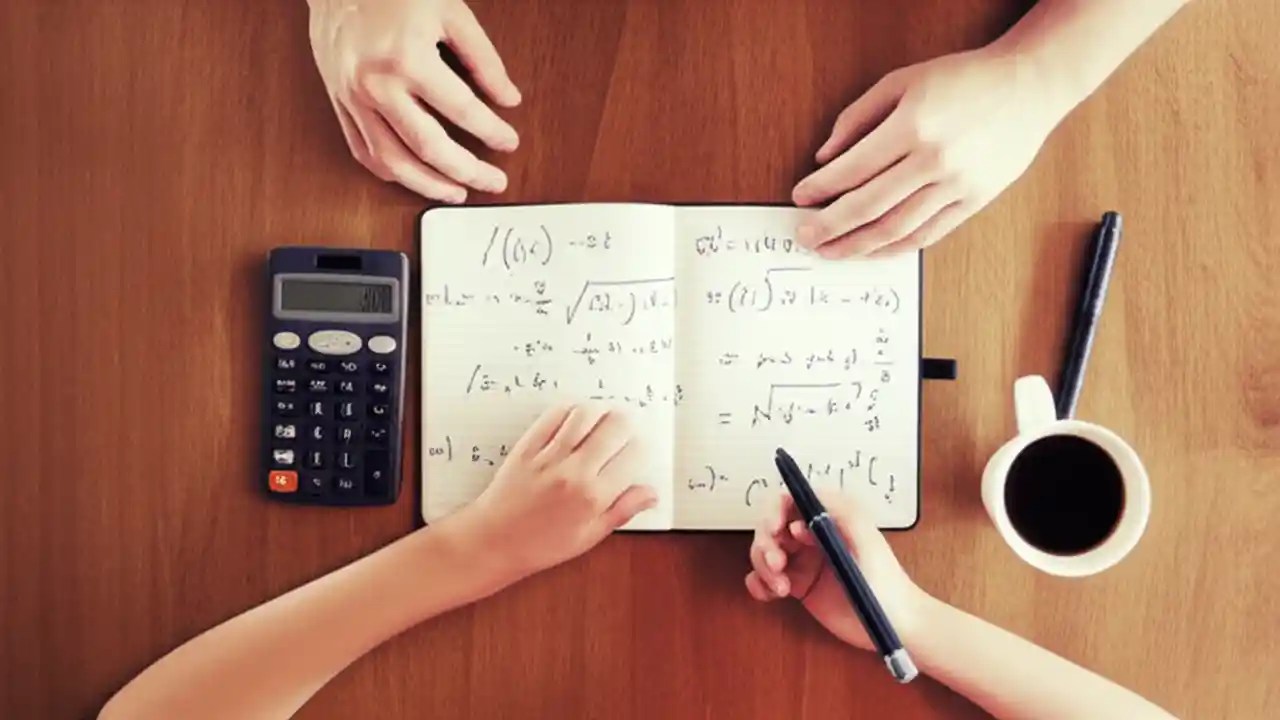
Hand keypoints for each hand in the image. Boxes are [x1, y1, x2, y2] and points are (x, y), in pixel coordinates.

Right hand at [308, 0, 520, 202]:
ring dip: (428, 185)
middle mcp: (377, 85)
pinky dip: (390, 172)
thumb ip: (483, 58)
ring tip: (457, 193)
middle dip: (466, 171)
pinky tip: (413, 178)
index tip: (509, 142)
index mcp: (408, 59)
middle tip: (494, 182)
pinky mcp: (339, 105)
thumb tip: (509, 98)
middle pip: (428, 146)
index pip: (461, 110)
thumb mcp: (450, 12)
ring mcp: (354, 99)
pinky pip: (363, 152)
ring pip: (392, 160)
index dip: (491, 131)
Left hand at [465, 403, 657, 578]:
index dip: (639, 448)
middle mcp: (575, 473)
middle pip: (615, 426)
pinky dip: (570, 410)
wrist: (494, 542)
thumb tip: (652, 492)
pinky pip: (554, 416)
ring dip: (600, 411)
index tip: (634, 451)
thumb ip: (622, 510)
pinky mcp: (528, 447)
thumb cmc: (541, 545)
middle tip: (621, 431)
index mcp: (595, 497)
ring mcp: (550, 457)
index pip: (633, 454)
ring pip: (586, 414)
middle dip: (625, 424)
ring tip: (601, 420)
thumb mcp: (589, 536)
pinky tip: (575, 418)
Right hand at [746, 491, 928, 650]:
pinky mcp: (799, 586)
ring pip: (765, 552)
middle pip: (771, 527)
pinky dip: (758, 584)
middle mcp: (812, 537)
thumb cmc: (888, 583)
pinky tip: (769, 594)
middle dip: (765, 544)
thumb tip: (811, 493)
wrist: (898, 626)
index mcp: (829, 520)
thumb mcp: (868, 542)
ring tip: (781, 588)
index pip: (790, 501)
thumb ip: (843, 513)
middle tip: (777, 566)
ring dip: (762, 567)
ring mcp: (804, 562)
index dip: (774, 511)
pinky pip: (766, 579)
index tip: (773, 530)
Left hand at [793, 47, 1067, 257]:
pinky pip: (928, 234)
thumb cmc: (963, 80)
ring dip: (858, 245)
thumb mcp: (902, 82)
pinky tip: (872, 251)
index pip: (853, 169)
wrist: (1028, 86)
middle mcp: (935, 160)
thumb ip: (858, 117)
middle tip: (805, 235)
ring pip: (897, 228)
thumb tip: (825, 157)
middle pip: (869, 206)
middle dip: (830, 226)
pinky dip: (895, 248)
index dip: (821, 188)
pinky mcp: (975, 201)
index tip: (799, 198)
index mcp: (913, 126)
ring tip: (832, 251)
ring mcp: (957, 185)